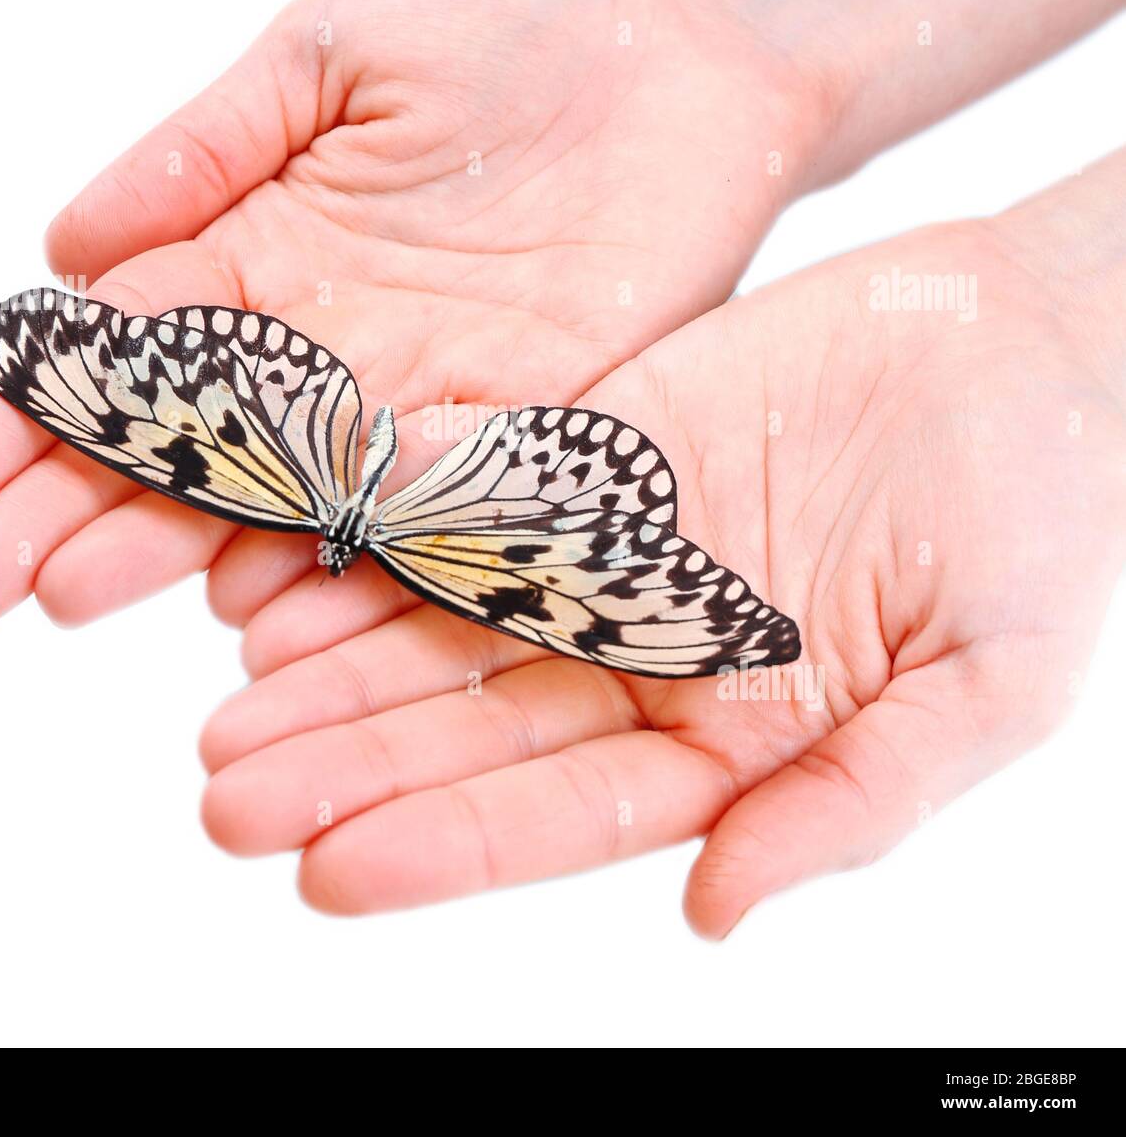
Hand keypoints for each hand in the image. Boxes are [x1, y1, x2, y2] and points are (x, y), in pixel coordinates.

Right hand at [0, 0, 831, 627]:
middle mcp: (332, 342)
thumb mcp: (329, 54)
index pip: (129, 349)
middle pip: (186, 441)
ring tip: (75, 596)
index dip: (36, 413)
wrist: (687, 49)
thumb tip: (63, 246)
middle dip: (74, 507)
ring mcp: (425, 390)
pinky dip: (344, 551)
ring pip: (283, 489)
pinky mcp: (528, 421)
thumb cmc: (514, 22)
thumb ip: (206, 147)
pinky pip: (425, 500)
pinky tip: (254, 601)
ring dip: (176, 544)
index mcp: (269, 248)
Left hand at [195, 184, 1125, 933]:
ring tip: (232, 700)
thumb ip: (850, 805)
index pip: (562, 809)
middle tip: (230, 794)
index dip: (447, 842)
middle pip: (472, 720)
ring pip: (448, 614)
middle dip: (352, 761)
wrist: (1028, 354)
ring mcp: (607, 548)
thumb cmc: (1037, 527)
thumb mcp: (979, 693)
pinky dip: (391, 523)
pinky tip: (299, 559)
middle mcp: (644, 650)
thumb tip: (719, 913)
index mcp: (728, 735)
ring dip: (340, 658)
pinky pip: (475, 490)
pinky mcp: (593, 447)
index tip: (331, 873)